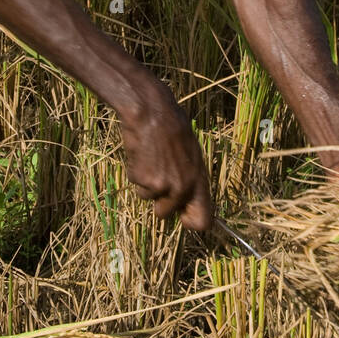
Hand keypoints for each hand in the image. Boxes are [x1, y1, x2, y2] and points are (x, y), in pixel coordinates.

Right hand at [118, 93, 213, 229]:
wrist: (153, 113)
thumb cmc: (173, 130)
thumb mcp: (192, 155)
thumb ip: (190, 181)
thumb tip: (187, 205)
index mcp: (198, 181)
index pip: (202, 220)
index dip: (191, 223)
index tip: (184, 220)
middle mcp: (183, 188)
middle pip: (165, 214)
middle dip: (158, 201)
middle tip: (158, 175)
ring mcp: (163, 185)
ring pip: (148, 199)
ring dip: (145, 184)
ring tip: (151, 158)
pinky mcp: (144, 180)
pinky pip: (136, 185)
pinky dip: (135, 172)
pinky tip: (142, 154)